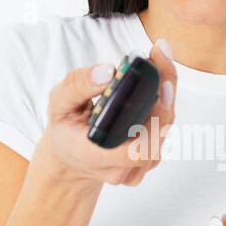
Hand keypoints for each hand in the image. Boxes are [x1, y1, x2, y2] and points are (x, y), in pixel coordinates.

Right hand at [32, 41, 177, 189]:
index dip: (154, 123)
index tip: (160, 90)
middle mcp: (120, 167)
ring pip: (163, 130)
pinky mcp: (148, 159)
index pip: (135, 152)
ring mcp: (137, 167)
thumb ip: (77, 85)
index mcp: (94, 156)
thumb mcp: (59, 103)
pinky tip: (157, 81)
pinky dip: (164, 103)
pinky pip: (163, 130)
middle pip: (157, 135)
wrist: (71, 156)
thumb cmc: (66, 130)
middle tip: (160, 59)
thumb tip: (108, 71)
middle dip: (164, 94)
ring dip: (166, 95)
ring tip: (158, 63)